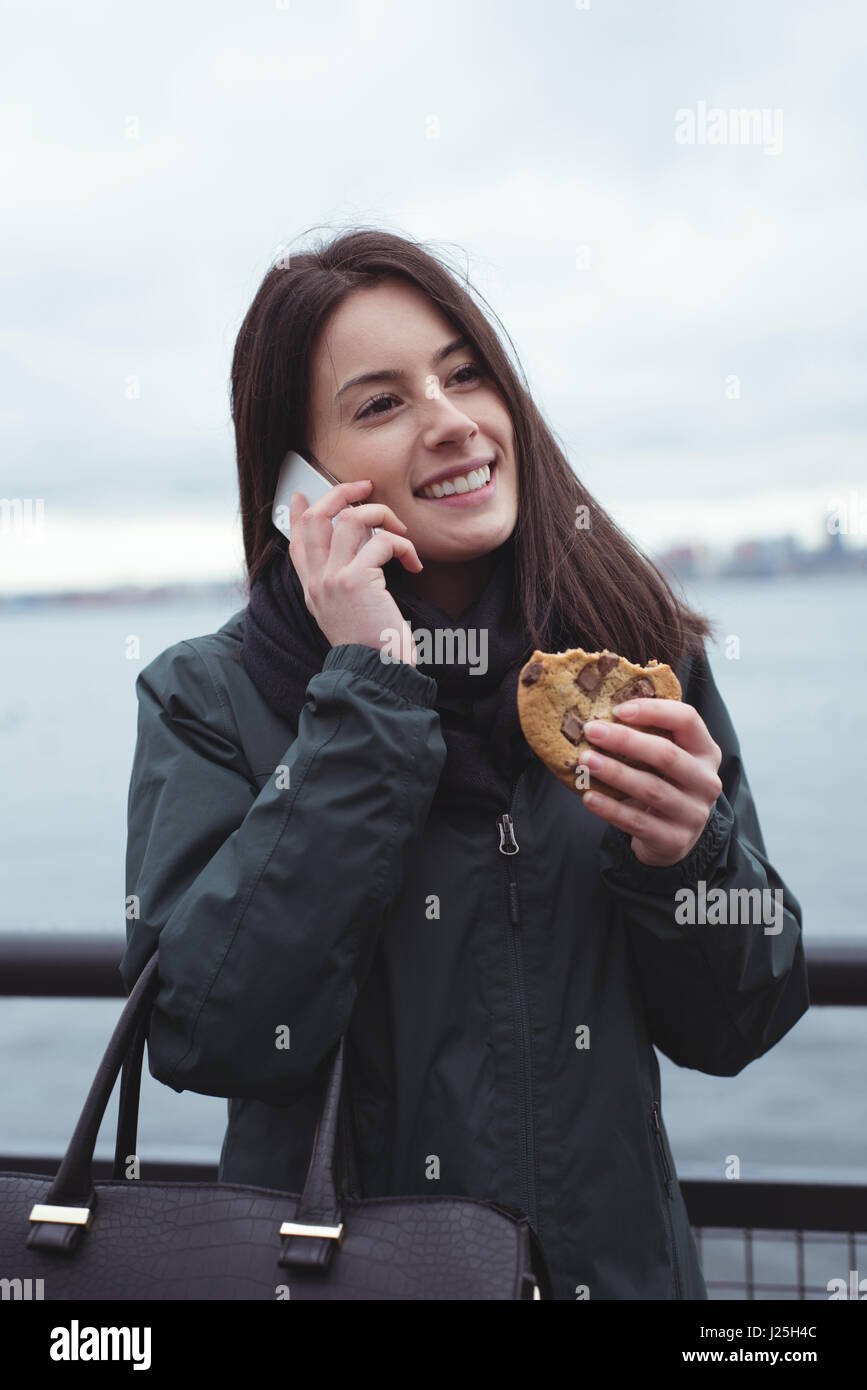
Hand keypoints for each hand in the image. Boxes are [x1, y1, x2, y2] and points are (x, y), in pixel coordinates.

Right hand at [288, 479, 423, 663]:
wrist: (376, 673)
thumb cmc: (373, 647)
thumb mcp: (348, 613)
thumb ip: (344, 582)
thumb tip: (360, 549)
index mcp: (313, 590)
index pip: (296, 542)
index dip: (297, 514)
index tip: (301, 495)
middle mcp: (317, 581)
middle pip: (315, 518)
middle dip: (340, 493)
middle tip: (365, 487)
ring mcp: (333, 578)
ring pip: (350, 518)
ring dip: (381, 515)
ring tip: (400, 531)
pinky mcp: (356, 579)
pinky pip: (383, 541)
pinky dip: (404, 546)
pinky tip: (415, 563)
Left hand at [576, 699, 722, 866]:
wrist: (675, 837)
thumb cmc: (665, 784)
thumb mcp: (668, 758)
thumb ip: (649, 735)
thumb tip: (603, 712)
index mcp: (706, 751)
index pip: (687, 720)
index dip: (653, 710)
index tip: (617, 709)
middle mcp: (705, 781)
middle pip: (667, 755)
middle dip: (626, 740)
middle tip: (592, 730)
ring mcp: (692, 813)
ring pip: (651, 789)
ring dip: (615, 772)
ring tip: (586, 761)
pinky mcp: (674, 839)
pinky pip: (637, 821)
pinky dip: (610, 808)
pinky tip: (589, 796)